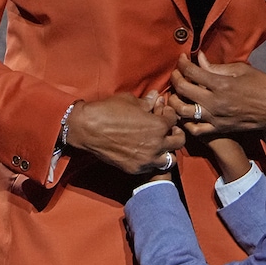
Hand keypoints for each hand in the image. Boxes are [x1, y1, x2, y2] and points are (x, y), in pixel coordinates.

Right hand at [64, 92, 182, 174]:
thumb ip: (147, 102)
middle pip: (178, 141)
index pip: (173, 120)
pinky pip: (152, 167)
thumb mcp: (129, 101)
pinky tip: (145, 152)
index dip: (168, 113)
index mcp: (158, 125)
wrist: (87, 128)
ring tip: (160, 144)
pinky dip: (152, 161)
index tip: (162, 111)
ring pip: (169, 159)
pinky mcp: (135, 168)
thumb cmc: (108, 111)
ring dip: (167, 151)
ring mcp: (146, 159)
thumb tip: (155, 96)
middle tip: (167, 129)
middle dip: (175, 133)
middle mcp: (157, 144)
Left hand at [167, 52, 265, 136]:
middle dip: (175, 78)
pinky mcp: (219, 129)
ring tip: (177, 93)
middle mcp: (215, 102)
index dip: (182, 63)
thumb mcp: (240, 70)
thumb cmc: (262, 85)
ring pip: (183, 111)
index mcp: (221, 84)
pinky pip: (195, 129)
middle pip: (182, 89)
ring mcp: (215, 118)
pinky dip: (185, 121)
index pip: (191, 71)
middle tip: (177, 73)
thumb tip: (198, 58)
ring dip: (174, 100)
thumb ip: (216, 66)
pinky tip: (186, 112)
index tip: (182, 58)